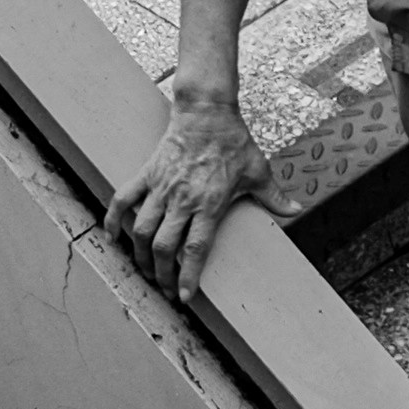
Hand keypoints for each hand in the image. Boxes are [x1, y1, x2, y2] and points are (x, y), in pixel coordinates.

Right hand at [109, 78, 267, 300]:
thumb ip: (274, 196)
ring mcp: (162, 187)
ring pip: (141, 230)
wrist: (207, 112)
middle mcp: (182, 199)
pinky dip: (113, 219)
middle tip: (163, 289)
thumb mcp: (259, 170)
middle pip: (164, 247)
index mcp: (210, 203)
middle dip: (161, 275)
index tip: (183, 297)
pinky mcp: (147, 174)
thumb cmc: (235, 143)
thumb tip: (296, 209)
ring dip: (139, 256)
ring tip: (143, 270)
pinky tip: (112, 236)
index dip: (188, 275)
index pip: (196, 248)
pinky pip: (123, 200)